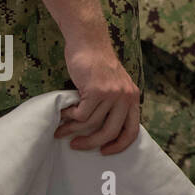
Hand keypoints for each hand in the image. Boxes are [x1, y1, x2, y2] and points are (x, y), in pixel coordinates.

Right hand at [56, 36, 140, 153]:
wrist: (89, 42)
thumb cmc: (97, 65)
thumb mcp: (114, 85)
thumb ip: (114, 105)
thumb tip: (103, 133)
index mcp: (133, 97)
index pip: (132, 130)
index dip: (119, 145)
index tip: (105, 152)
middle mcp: (126, 97)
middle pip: (110, 131)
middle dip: (91, 143)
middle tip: (75, 146)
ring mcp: (112, 94)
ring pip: (91, 124)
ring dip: (72, 129)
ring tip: (61, 129)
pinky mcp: (97, 91)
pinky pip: (80, 115)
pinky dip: (69, 116)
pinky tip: (64, 111)